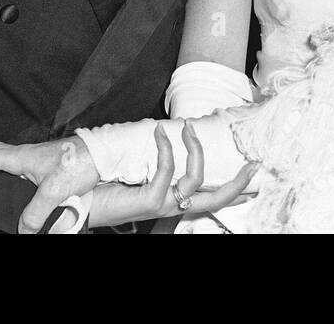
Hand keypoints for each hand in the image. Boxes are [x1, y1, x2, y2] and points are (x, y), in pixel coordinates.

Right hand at [0, 136, 99, 233]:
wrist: (104, 152)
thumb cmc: (79, 162)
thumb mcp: (54, 191)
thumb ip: (35, 212)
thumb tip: (23, 231)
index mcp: (21, 157)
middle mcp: (26, 154)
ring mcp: (36, 157)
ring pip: (7, 156)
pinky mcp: (47, 163)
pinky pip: (20, 164)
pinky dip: (10, 169)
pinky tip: (16, 181)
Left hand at [88, 121, 257, 228]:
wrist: (81, 202)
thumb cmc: (107, 186)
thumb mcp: (138, 174)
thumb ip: (156, 163)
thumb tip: (169, 136)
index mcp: (174, 201)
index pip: (212, 197)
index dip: (235, 188)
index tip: (252, 171)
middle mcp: (173, 206)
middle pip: (217, 198)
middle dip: (238, 182)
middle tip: (252, 164)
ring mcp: (163, 205)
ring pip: (196, 179)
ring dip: (195, 149)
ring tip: (187, 128)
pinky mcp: (149, 201)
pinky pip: (167, 170)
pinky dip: (166, 148)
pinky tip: (161, 133)